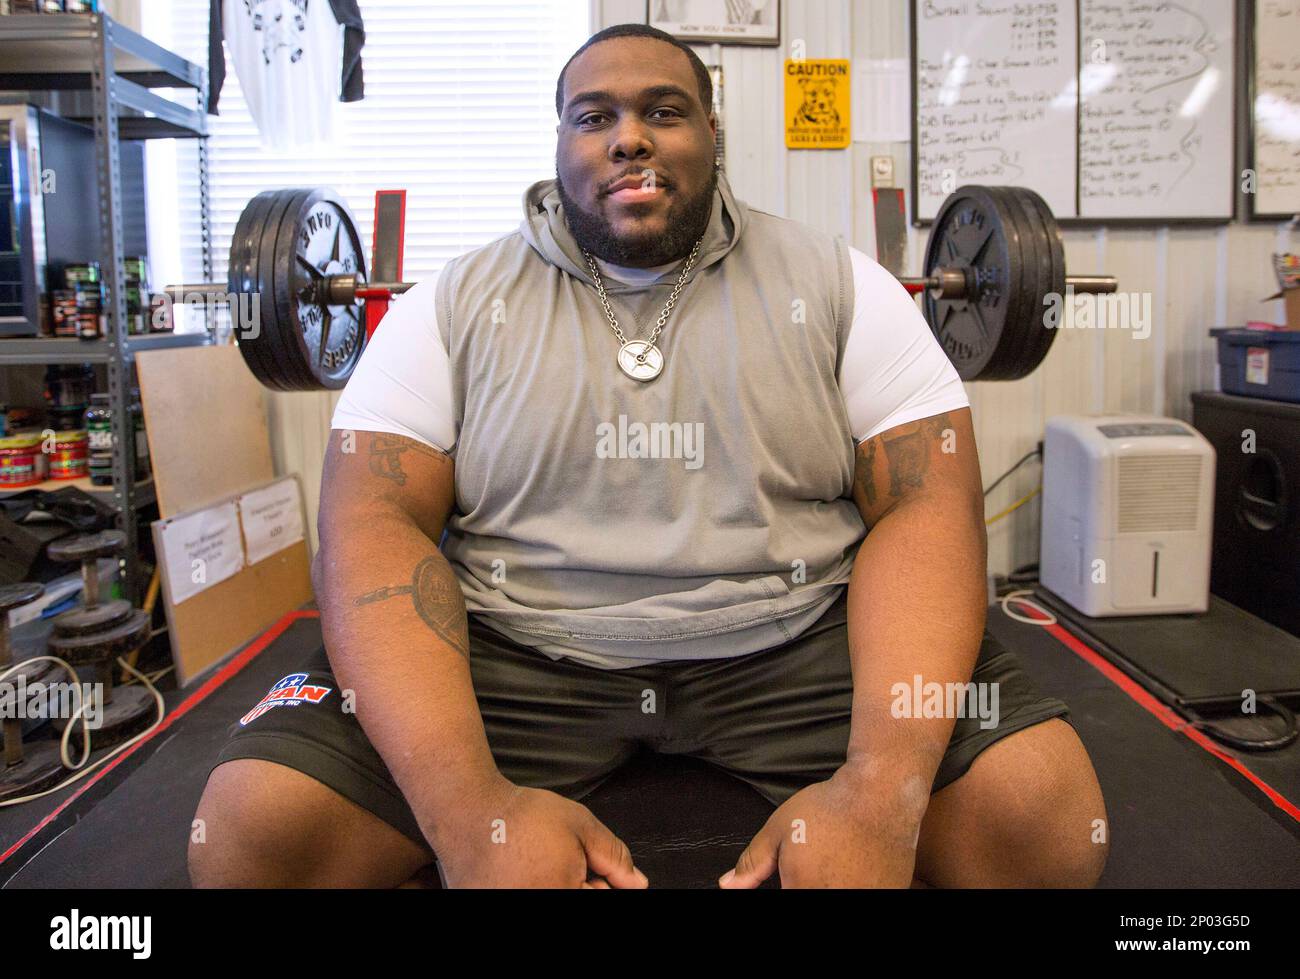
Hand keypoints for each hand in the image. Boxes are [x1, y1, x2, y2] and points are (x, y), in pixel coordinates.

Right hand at [433, 778, 647, 888]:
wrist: (468, 814)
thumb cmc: (522, 818)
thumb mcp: (580, 826)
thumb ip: (614, 857)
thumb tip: (637, 884)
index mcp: (565, 894)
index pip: (601, 897)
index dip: (598, 879)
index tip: (585, 863)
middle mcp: (540, 905)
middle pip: (576, 896)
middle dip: (577, 882)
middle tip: (556, 858)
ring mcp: (514, 906)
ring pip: (551, 894)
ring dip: (553, 883)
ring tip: (536, 863)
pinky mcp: (492, 904)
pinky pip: (524, 893)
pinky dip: (527, 884)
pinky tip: (521, 871)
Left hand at [719, 767, 927, 887]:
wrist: (880, 795)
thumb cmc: (828, 810)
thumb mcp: (779, 830)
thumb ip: (753, 863)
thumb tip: (728, 886)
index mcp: (802, 889)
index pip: (786, 901)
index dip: (788, 887)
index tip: (792, 878)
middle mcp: (834, 898)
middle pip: (812, 895)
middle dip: (807, 883)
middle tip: (815, 866)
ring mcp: (865, 898)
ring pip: (838, 896)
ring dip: (833, 883)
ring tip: (836, 864)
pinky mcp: (889, 894)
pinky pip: (865, 894)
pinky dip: (856, 884)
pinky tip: (855, 869)